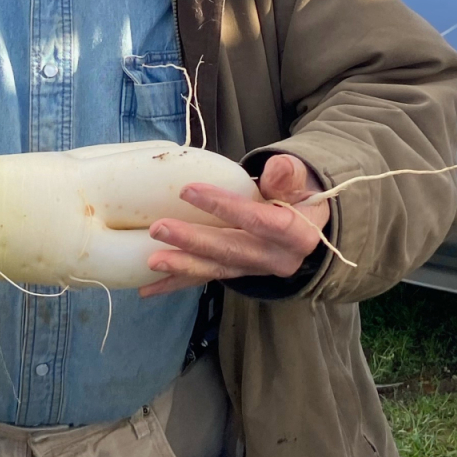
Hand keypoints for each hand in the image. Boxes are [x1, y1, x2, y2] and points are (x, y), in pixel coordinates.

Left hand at [139, 153, 327, 297]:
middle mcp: (276, 259)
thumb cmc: (299, 196)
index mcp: (297, 235)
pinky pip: (205, 278)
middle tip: (159, 228)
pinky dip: (176, 284)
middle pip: (232, 250)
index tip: (189, 191)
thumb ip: (289, 175)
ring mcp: (254, 270)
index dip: (225, 207)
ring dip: (182, 266)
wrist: (308, 225)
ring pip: (216, 269)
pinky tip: (148, 289)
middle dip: (193, 241)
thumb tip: (277, 167)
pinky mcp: (236, 272)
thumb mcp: (303, 181)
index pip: (259, 221)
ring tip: (152, 261)